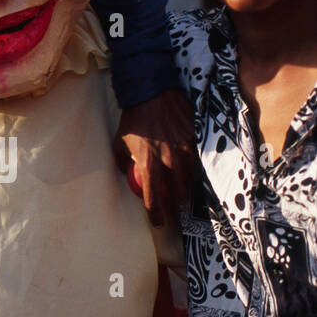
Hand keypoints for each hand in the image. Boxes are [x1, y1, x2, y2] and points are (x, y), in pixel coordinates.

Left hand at [114, 88, 196, 227]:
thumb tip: (127, 175)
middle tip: (170, 206)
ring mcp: (184, 151)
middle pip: (177, 194)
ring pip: (190, 180)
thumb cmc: (133, 119)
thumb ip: (122, 161)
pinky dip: (191, 168)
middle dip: (174, 204)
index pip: (154, 198)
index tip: (158, 223)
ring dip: (184, 187)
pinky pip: (197, 162)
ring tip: (179, 188)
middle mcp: (169, 161)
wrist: (152, 93)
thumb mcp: (119, 142)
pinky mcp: (195, 141)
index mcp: (148, 164)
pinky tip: (187, 169)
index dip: (156, 214)